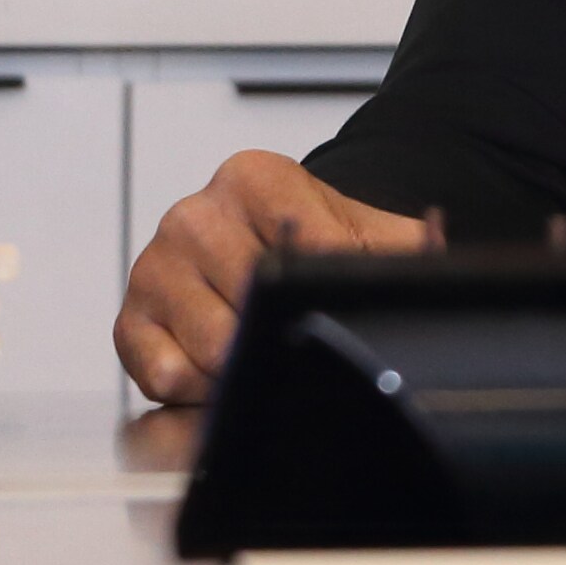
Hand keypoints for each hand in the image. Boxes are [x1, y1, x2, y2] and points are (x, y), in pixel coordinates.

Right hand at [116, 150, 433, 405]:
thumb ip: (406, 240)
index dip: (324, 285)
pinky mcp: (129, 321)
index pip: (297, 243)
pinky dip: (201, 385)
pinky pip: (169, 376)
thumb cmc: (307, 238)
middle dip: (283, 326)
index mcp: (251, 179)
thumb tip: (436, 246)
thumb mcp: (362, 228)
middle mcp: (192, 216)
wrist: (256, 249)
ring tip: (260, 339)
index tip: (333, 295)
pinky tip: (219, 360)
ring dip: (244, 361)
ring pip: (213, 347)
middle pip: (253, 303)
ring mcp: (154, 267)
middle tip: (297, 326)